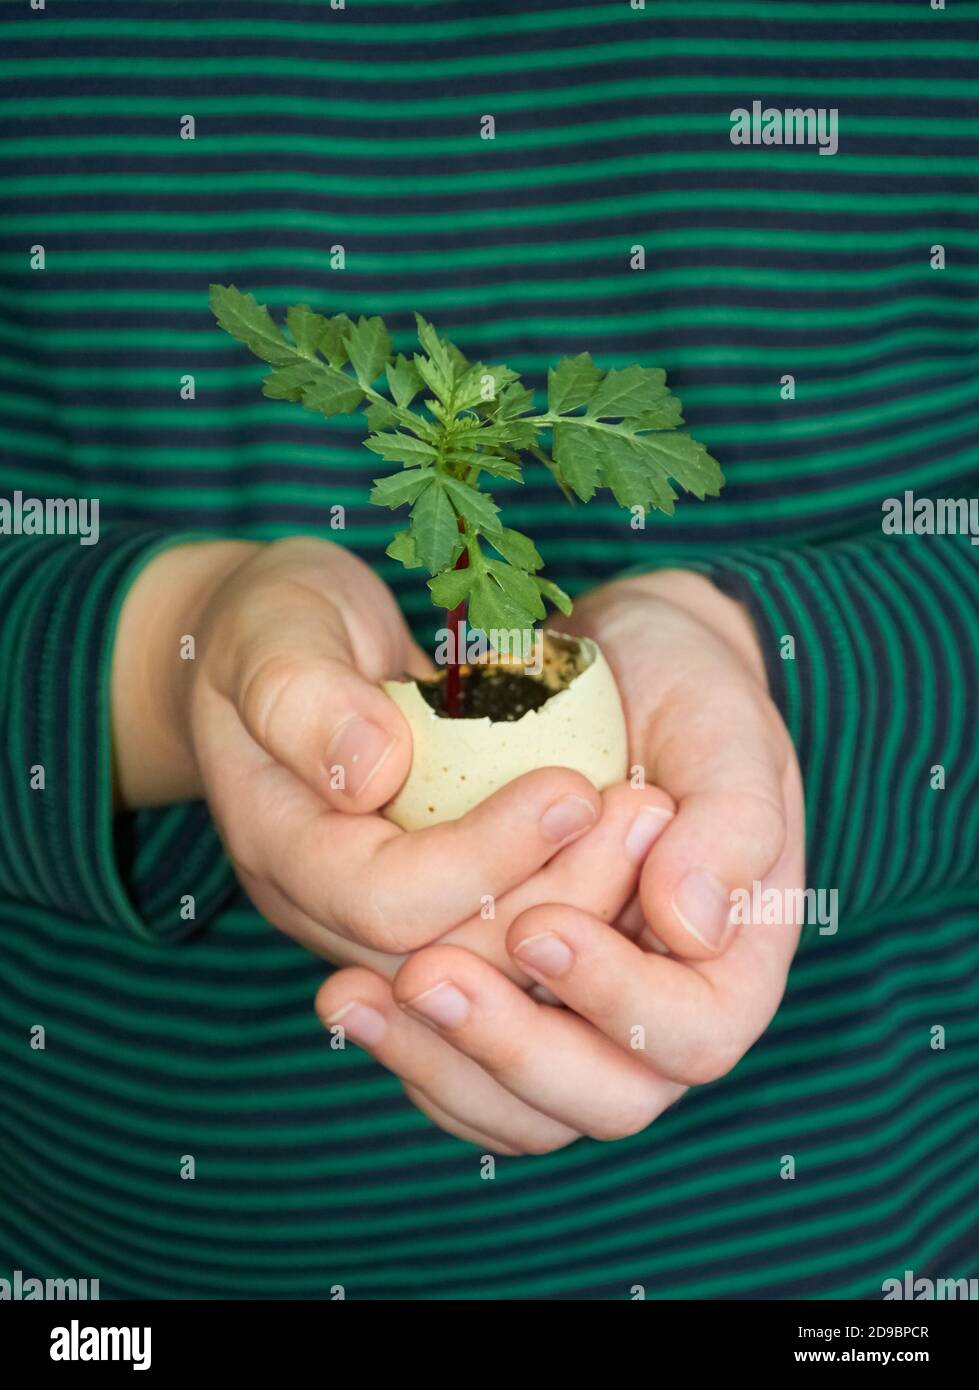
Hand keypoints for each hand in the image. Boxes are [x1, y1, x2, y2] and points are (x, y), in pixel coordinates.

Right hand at [111, 536, 627, 958]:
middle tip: (643, 811)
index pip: (387, 900)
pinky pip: (509, 929)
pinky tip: (628, 838)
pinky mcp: (433, 899)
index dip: (484, 857)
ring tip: (650, 819)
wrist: (277, 651)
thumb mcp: (274, 630)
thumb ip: (301, 697)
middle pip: (455, 952)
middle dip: (558, 889)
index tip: (569, 787)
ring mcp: (382, 912)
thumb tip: (374, 768)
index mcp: (282, 849)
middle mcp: (329, 906)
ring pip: (496, 960)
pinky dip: (574, 891)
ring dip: (583, 899)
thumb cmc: (275, 624)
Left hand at [316, 569, 804, 1151]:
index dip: (616, 998)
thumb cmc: (687, 699)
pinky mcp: (515, 1006)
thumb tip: (692, 925)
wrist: (622, 675)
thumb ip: (730, 826)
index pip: (693, 1036)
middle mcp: (662, 1014)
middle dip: (510, 1045)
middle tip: (424, 975)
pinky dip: (410, 1047)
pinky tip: (348, 999)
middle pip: (604, 1099)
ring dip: (439, 1059)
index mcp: (735, 965)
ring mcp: (583, 1022)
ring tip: (354, 997)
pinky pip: (465, 1074)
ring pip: (520, 1109)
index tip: (538, 926)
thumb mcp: (726, 737)